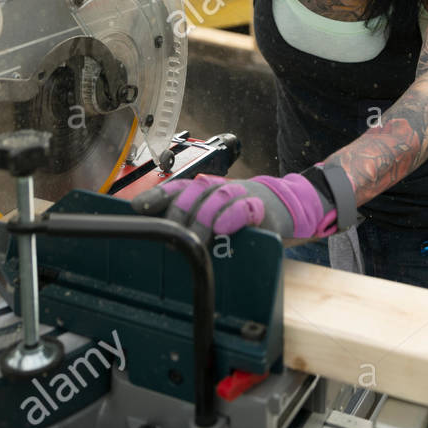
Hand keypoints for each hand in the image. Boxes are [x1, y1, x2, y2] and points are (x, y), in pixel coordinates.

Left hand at [151, 172, 337, 243]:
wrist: (289, 209)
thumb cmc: (245, 220)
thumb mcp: (216, 219)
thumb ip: (191, 225)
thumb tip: (156, 240)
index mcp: (208, 190)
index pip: (178, 187)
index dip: (158, 196)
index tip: (138, 208)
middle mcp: (223, 189)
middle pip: (196, 189)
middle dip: (180, 211)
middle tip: (171, 234)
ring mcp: (244, 196)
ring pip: (219, 195)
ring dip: (204, 217)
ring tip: (195, 238)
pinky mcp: (264, 212)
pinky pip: (248, 209)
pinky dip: (233, 217)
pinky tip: (223, 228)